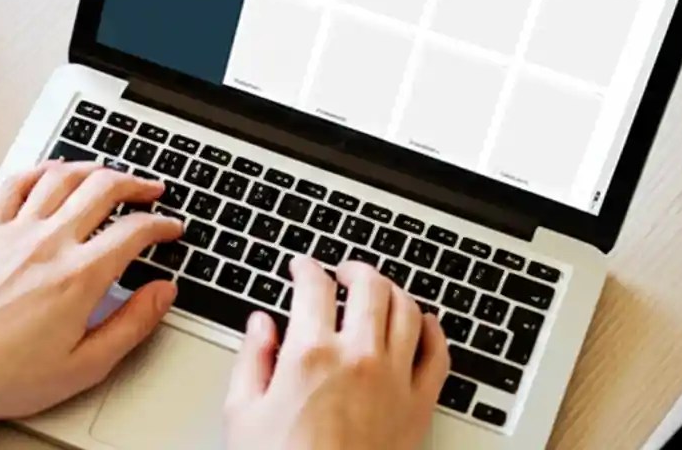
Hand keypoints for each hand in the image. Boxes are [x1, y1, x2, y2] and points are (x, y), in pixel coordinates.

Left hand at [0, 161, 182, 440]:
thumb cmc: (4, 374)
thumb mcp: (85, 366)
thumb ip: (132, 324)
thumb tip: (162, 293)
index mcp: (79, 276)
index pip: (134, 231)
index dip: (160, 225)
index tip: (170, 228)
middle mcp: (48, 243)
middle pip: (103, 188)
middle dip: (136, 183)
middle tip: (151, 189)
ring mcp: (14, 230)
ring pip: (62, 176)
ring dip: (94, 168)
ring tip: (110, 173)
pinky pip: (16, 182)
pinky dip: (40, 170)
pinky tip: (52, 171)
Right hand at [224, 258, 449, 449]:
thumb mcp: (243, 413)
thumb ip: (252, 359)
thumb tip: (260, 326)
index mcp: (309, 354)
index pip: (314, 285)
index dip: (305, 267)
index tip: (301, 268)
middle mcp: (357, 358)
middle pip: (369, 286)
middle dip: (354, 269)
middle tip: (342, 271)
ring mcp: (394, 380)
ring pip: (406, 310)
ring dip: (391, 291)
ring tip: (378, 291)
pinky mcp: (418, 405)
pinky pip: (438, 353)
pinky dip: (432, 329)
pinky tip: (423, 322)